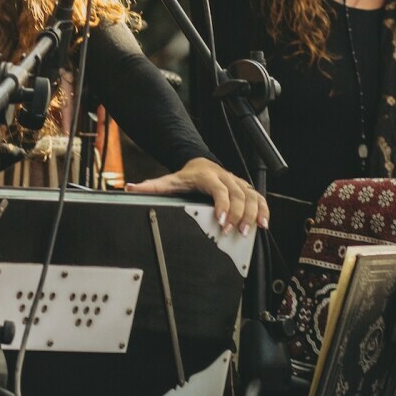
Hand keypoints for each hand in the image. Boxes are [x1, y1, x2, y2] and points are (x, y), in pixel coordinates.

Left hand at [128, 158, 268, 233]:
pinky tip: (264, 225)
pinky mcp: (246, 188)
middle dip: (239, 214)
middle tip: (235, 232)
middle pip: (238, 194)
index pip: (219, 189)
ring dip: (254, 214)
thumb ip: (151, 187)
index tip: (221, 221)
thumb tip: (130, 189)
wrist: (200, 163)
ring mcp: (237, 183)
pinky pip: (259, 198)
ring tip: (250, 231)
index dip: (222, 205)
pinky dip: (264, 210)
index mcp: (208, 177)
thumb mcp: (169, 181)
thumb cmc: (186, 176)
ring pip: (251, 196)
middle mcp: (225, 178)